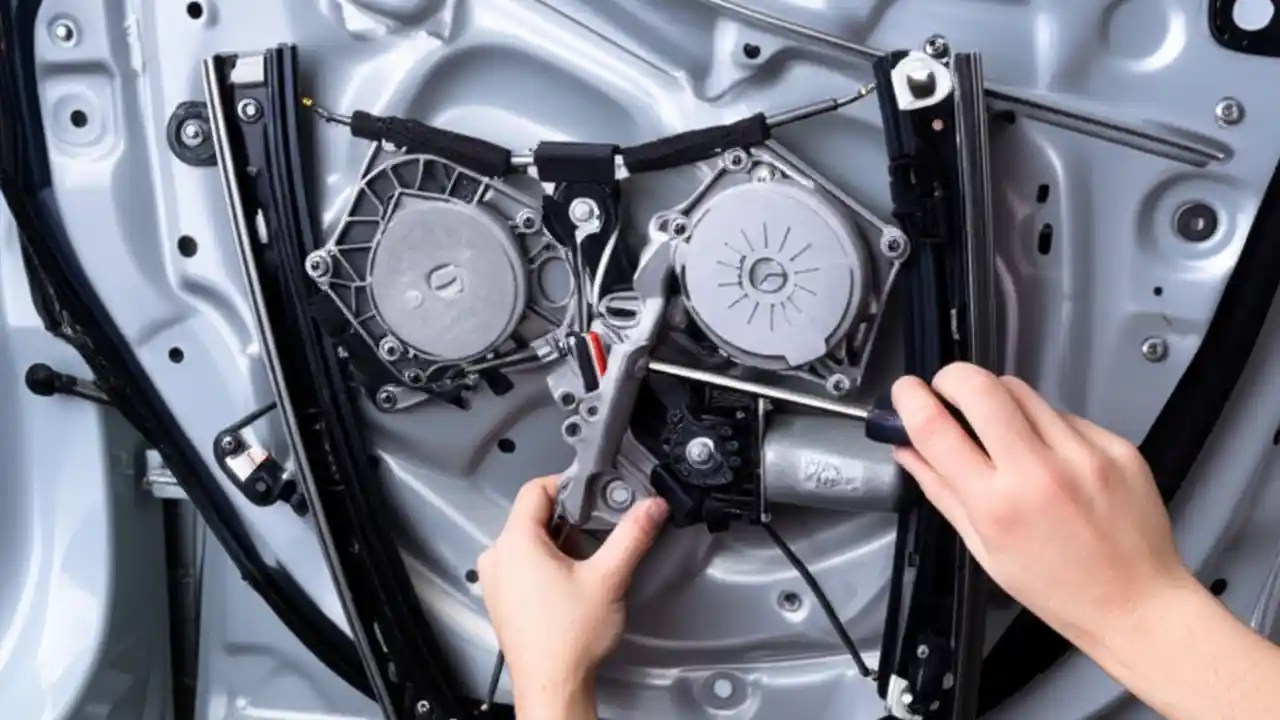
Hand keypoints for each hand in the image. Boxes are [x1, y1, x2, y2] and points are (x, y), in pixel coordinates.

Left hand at [477, 476, 667, 719]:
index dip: (566, 484)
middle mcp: (497, 556)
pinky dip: (542, 563)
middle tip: (597, 529)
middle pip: (531, 515)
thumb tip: (652, 507)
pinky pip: (519, 564)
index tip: (591, 494)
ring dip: (556, 542)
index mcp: (516, 542)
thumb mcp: (609, 578)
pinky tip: (567, 582)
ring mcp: (495, 579)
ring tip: (585, 560)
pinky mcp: (500, 599)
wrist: (552, 686)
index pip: (534, 489)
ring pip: (526, 540)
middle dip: (566, 517)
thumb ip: (632, 536)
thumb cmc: (569, 638)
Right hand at [889, 363, 1192, 647]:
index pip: (936, 428)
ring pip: (1022, 391)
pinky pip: (1063, 414)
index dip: (911, 398)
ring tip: (1002, 430)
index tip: (906, 390)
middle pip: (980, 386)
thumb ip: (942, 492)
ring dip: (998, 400)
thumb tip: (906, 449)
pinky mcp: (1115, 445)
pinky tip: (1051, 456)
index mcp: (996, 505)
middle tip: (948, 392)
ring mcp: (1083, 453)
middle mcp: (1039, 471)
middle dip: (953, 378)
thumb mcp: (984, 550)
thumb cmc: (1056, 588)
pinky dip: (1044, 425)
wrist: (1138, 604)